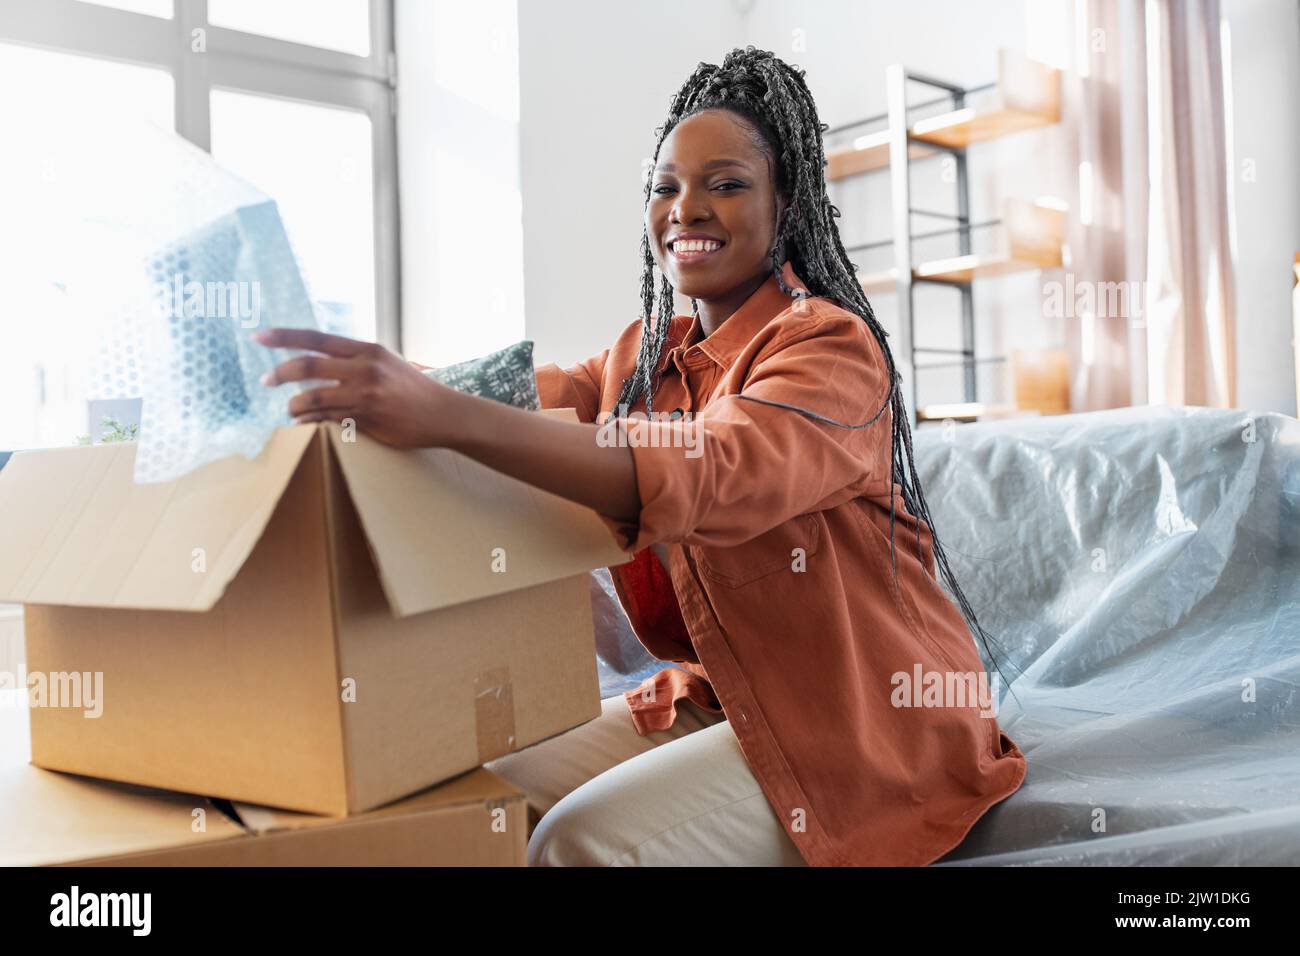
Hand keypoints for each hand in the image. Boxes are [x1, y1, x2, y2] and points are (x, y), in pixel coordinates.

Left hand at [253, 328, 452, 448]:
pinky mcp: (366, 420)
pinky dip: (309, 423)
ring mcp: (364, 395)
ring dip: (293, 406)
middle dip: (279, 374)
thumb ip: (355, 359)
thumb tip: (320, 358)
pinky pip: (326, 421)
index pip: (316, 339)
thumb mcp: (386, 362)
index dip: (283, 337)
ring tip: (290, 412)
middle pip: (306, 366)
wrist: (444, 413)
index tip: (258, 337)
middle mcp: (364, 369)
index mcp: (366, 350)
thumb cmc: (413, 389)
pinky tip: (304, 426)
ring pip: (311, 398)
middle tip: (266, 381)